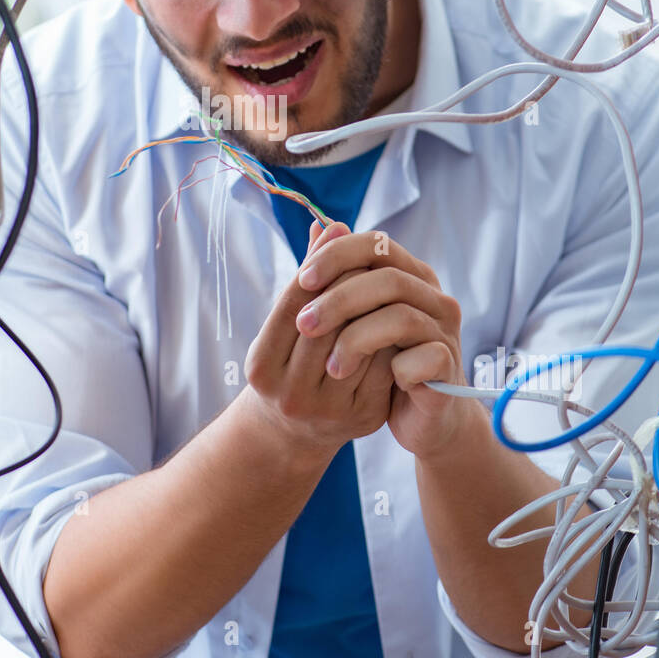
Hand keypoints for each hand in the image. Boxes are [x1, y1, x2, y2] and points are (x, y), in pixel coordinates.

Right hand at [242, 220, 395, 457]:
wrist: (290, 433)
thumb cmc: (284, 364)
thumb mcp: (281, 327)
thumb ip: (305, 278)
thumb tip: (328, 224)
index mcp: (262, 367)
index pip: (293, 304)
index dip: (318, 265)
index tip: (339, 232)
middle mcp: (291, 394)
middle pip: (328, 322)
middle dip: (350, 279)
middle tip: (371, 248)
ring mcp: (329, 410)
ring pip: (359, 341)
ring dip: (375, 304)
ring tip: (387, 272)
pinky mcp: (363, 418)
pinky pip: (384, 364)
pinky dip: (390, 334)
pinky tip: (396, 310)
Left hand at [294, 230, 468, 460]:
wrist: (423, 417)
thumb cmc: (382, 362)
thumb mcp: (356, 316)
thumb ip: (338, 275)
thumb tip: (317, 225)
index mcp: (410, 275)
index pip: (376, 244)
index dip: (337, 256)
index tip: (302, 279)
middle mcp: (433, 297)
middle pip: (387, 278)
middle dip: (339, 300)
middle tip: (305, 324)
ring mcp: (444, 332)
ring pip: (401, 317)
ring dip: (356, 339)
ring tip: (329, 366)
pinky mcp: (448, 368)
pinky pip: (422, 358)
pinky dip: (391, 370)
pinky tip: (366, 385)